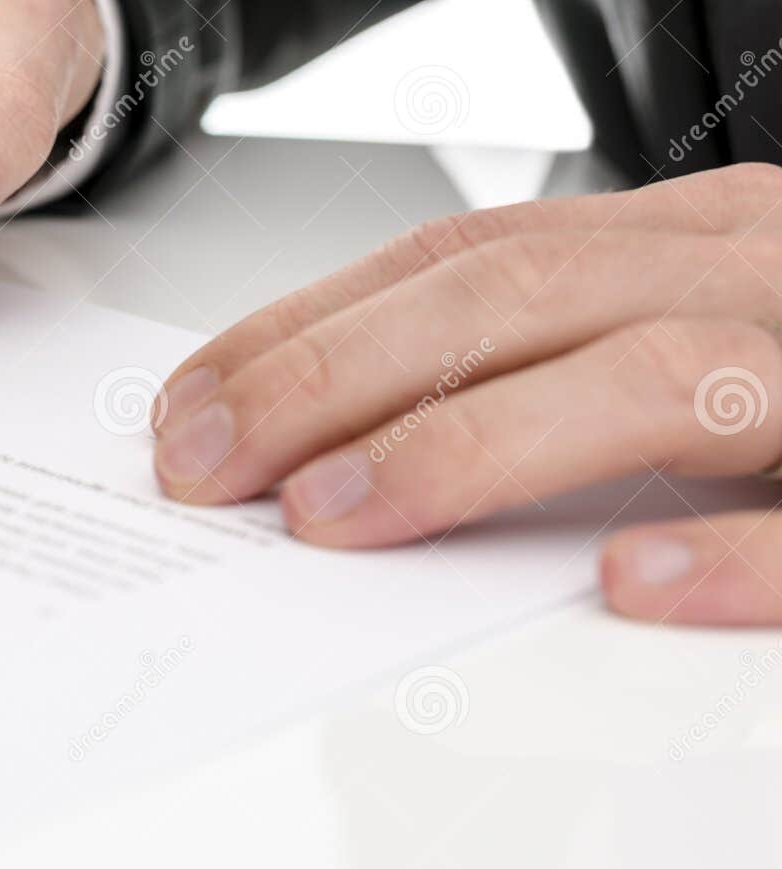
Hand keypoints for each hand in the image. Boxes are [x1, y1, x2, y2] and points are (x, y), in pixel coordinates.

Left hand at [150, 163, 781, 625]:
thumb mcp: (673, 325)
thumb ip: (536, 360)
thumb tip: (332, 436)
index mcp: (684, 239)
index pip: (457, 261)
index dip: (306, 327)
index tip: (190, 409)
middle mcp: (755, 272)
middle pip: (513, 301)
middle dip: (333, 380)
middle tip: (208, 469)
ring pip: (652, 378)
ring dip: (474, 449)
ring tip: (338, 517)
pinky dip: (742, 552)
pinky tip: (630, 582)